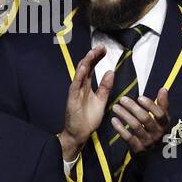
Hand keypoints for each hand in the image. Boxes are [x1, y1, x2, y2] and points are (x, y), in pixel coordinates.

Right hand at [59, 46, 111, 160]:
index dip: (97, 58)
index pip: (91, 68)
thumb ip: (105, 87)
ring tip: (92, 53)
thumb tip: (110, 71)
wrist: (80, 134)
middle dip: (92, 57)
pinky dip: (79, 76)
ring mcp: (75, 92)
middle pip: (85, 68)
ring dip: (85, 63)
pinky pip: (75, 85)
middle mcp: (80, 87)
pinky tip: (83, 68)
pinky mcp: (72, 99)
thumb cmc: (88, 118)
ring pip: (80, 74)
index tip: (104, 49)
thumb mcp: (101, 100)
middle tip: (100, 47)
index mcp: (86, 86)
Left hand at [108, 89, 168, 155]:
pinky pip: (128, 137)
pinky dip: (120, 128)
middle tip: (122, 99)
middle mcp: (158, 133)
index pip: (160, 114)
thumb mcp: (160, 118)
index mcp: (164, 124)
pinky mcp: (138, 148)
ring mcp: (148, 142)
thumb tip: (163, 89)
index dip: (150, 105)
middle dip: (133, 107)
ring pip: (135, 126)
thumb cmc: (153, 129)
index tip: (139, 97)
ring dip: (124, 115)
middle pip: (145, 118)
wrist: (150, 153)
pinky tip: (114, 120)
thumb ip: (162, 104)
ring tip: (115, 107)